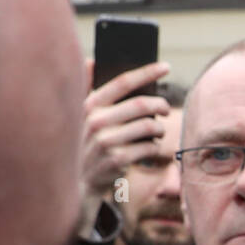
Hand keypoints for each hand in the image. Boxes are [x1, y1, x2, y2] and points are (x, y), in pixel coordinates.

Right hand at [78, 57, 171, 234]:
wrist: (78, 183)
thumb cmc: (85, 144)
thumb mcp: (79, 117)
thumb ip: (85, 90)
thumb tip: (90, 61)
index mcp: (89, 104)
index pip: (123, 82)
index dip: (147, 73)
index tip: (166, 67)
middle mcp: (96, 121)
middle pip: (142, 105)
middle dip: (160, 105)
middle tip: (166, 108)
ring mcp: (107, 141)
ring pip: (149, 127)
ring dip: (160, 129)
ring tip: (158, 132)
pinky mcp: (118, 160)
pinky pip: (149, 148)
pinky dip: (155, 147)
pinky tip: (151, 148)